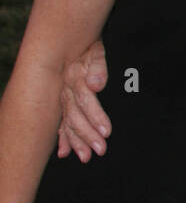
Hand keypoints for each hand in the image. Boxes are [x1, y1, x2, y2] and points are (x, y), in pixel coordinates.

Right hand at [58, 40, 111, 161]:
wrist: (75, 45)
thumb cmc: (90, 50)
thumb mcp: (96, 52)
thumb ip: (98, 68)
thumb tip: (95, 85)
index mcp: (75, 78)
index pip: (85, 100)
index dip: (95, 116)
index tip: (107, 132)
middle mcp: (66, 91)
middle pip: (75, 115)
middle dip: (87, 134)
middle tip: (101, 150)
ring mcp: (64, 99)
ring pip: (68, 122)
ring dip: (76, 141)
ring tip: (86, 157)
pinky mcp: (65, 105)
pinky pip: (61, 123)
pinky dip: (64, 138)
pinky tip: (64, 153)